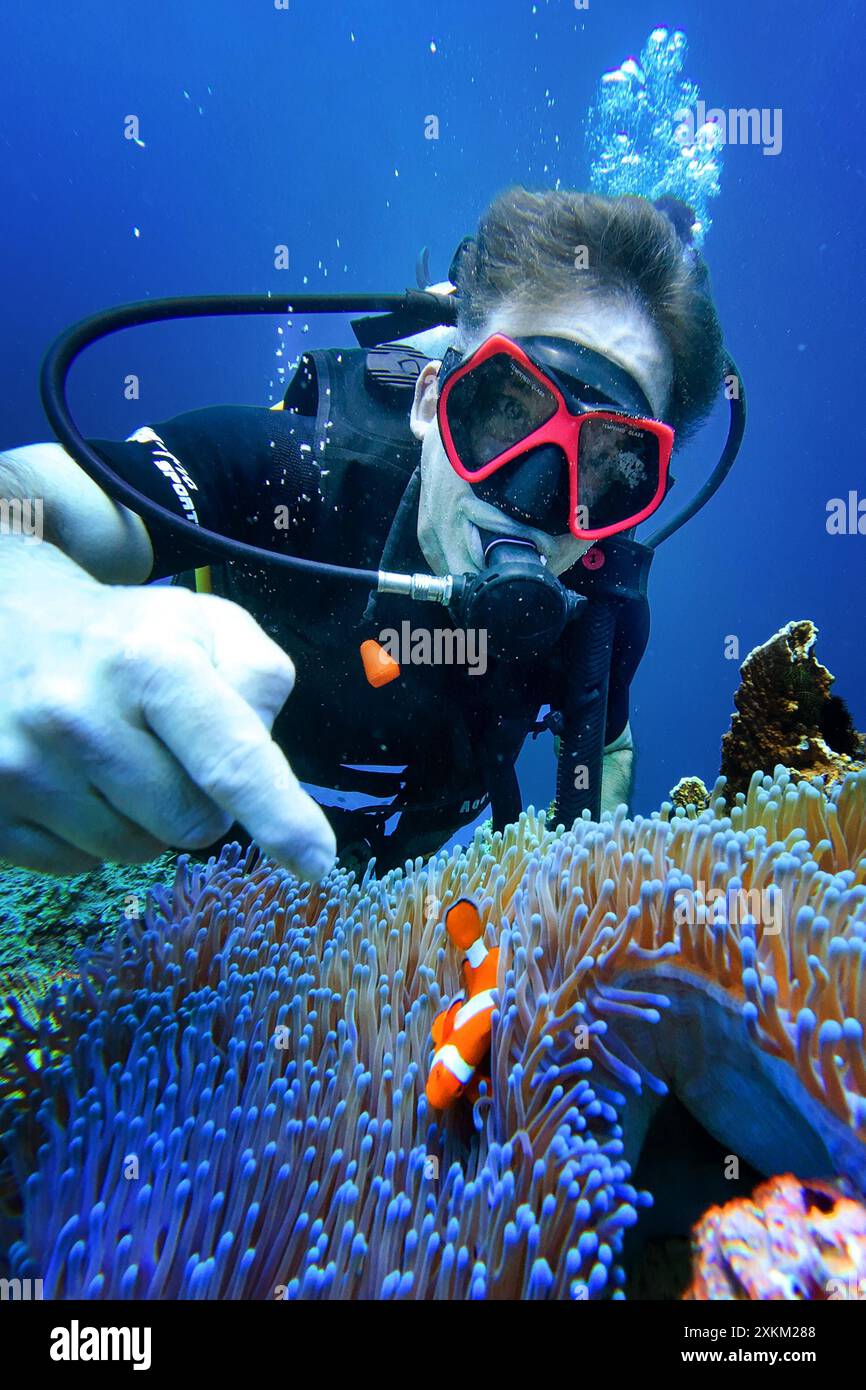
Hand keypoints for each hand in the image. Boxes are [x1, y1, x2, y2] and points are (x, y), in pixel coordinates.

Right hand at [0, 539, 335, 878]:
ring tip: (114, 754)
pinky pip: (78, 863)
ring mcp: (23, 769)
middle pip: (193, 824)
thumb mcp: (206, 626)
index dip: (281, 817)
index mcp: (145, 661)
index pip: (231, 759)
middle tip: (165, 746)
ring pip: (135, 851)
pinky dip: (90, 831)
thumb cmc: (125, 635)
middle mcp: (77, 716)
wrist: (8, 624)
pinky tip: (74, 776)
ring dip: (143, 817)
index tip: (316, 862)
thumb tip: (263, 765)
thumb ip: (260, 681)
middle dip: (199, 798)